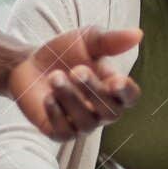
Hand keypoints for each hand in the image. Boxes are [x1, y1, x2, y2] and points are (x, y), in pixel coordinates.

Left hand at [6, 26, 142, 139]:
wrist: (29, 62)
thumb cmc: (65, 51)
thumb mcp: (88, 40)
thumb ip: (111, 40)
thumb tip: (138, 34)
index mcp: (114, 88)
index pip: (131, 97)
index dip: (126, 92)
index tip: (116, 81)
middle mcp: (102, 111)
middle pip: (110, 112)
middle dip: (93, 90)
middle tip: (75, 70)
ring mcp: (82, 124)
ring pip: (86, 123)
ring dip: (70, 99)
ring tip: (54, 76)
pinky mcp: (60, 133)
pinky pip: (65, 133)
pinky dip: (57, 115)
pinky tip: (48, 97)